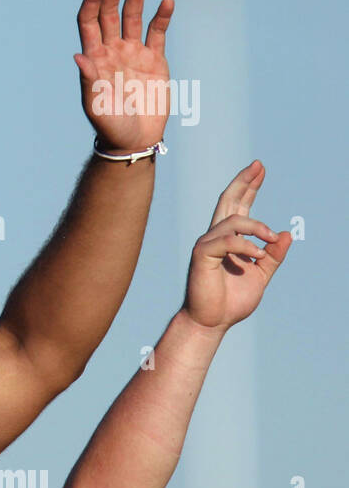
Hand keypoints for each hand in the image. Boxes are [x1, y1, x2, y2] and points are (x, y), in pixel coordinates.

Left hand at [75, 0, 173, 150]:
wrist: (134, 140)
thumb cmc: (110, 126)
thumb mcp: (96, 105)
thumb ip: (88, 80)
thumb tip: (78, 56)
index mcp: (94, 58)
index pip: (90, 21)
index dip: (93, 1)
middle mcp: (112, 50)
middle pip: (110, 13)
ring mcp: (133, 52)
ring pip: (133, 17)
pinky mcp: (155, 59)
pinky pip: (157, 32)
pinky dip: (161, 17)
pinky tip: (167, 1)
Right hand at [184, 161, 291, 329]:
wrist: (213, 321)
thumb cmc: (232, 300)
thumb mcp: (261, 275)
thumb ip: (273, 256)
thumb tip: (285, 234)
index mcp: (229, 240)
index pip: (239, 207)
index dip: (249, 187)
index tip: (260, 170)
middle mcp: (216, 237)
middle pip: (228, 201)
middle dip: (244, 183)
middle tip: (258, 166)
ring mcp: (207, 244)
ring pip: (233, 221)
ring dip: (257, 227)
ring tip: (270, 238)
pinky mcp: (202, 255)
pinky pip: (227, 241)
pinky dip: (246, 246)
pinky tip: (257, 256)